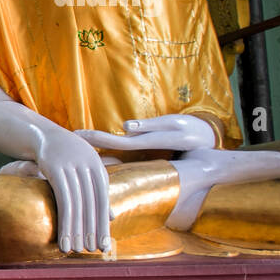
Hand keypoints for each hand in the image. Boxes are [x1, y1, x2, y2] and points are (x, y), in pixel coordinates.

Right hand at [34, 127, 111, 254]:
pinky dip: (65, 220)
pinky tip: (63, 235)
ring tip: (74, 250)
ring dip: (76, 230)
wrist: (42, 134)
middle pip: (92, 205)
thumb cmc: (66, 155)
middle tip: (91, 252)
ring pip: (78, 205)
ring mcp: (71, 166)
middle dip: (92, 231)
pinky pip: (63, 200)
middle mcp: (88, 166)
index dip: (104, 225)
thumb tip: (113, 217)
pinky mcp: (55, 168)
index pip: (103, 202)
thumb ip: (99, 191)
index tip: (104, 246)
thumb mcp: (86, 170)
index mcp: (98, 167)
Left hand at [75, 114, 214, 153]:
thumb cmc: (192, 132)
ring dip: (98, 145)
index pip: (114, 142)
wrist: (209, 151)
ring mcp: (144, 153)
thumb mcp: (173, 127)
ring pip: (116, 151)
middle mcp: (141, 151)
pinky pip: (125, 152)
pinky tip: (96, 148)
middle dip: (92, 140)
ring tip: (77, 139)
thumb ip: (149, 127)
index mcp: (145, 144)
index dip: (96, 137)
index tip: (78, 133)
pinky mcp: (148, 152)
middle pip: (110, 147)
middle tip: (69, 135)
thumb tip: (126, 126)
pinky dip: (110, 148)